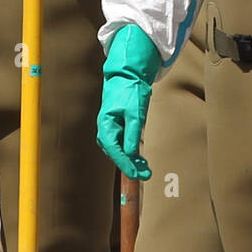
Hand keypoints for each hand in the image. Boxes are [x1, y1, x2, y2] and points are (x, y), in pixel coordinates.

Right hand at [96, 25, 161, 179]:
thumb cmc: (130, 91)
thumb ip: (132, 133)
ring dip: (132, 160)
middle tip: (145, 175)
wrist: (128, 75)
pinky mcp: (118, 127)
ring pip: (120, 150)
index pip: (114, 149)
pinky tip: (141, 160)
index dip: (125, 163)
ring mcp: (112, 129)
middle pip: (116, 153)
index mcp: (106, 125)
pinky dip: (132, 152)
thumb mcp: (135, 113)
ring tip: (145, 170)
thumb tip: (132, 153)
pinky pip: (124, 144)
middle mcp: (106, 129)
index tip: (135, 174)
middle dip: (130, 165)